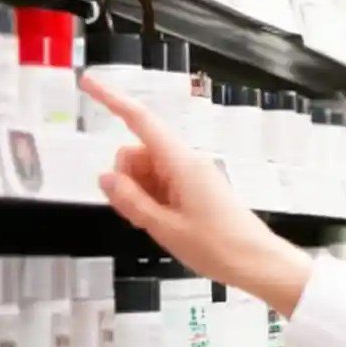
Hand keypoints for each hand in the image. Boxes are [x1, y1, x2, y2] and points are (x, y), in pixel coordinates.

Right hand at [80, 74, 312, 314]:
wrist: (256, 262)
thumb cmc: (216, 246)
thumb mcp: (165, 228)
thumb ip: (132, 201)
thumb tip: (105, 177)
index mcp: (181, 163)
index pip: (141, 121)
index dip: (112, 100)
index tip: (88, 83)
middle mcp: (187, 162)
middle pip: (138, 152)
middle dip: (125, 177)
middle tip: (135, 214)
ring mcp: (192, 175)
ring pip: (147, 170)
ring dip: (138, 192)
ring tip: (153, 225)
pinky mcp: (196, 189)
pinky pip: (162, 184)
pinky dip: (151, 199)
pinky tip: (159, 223)